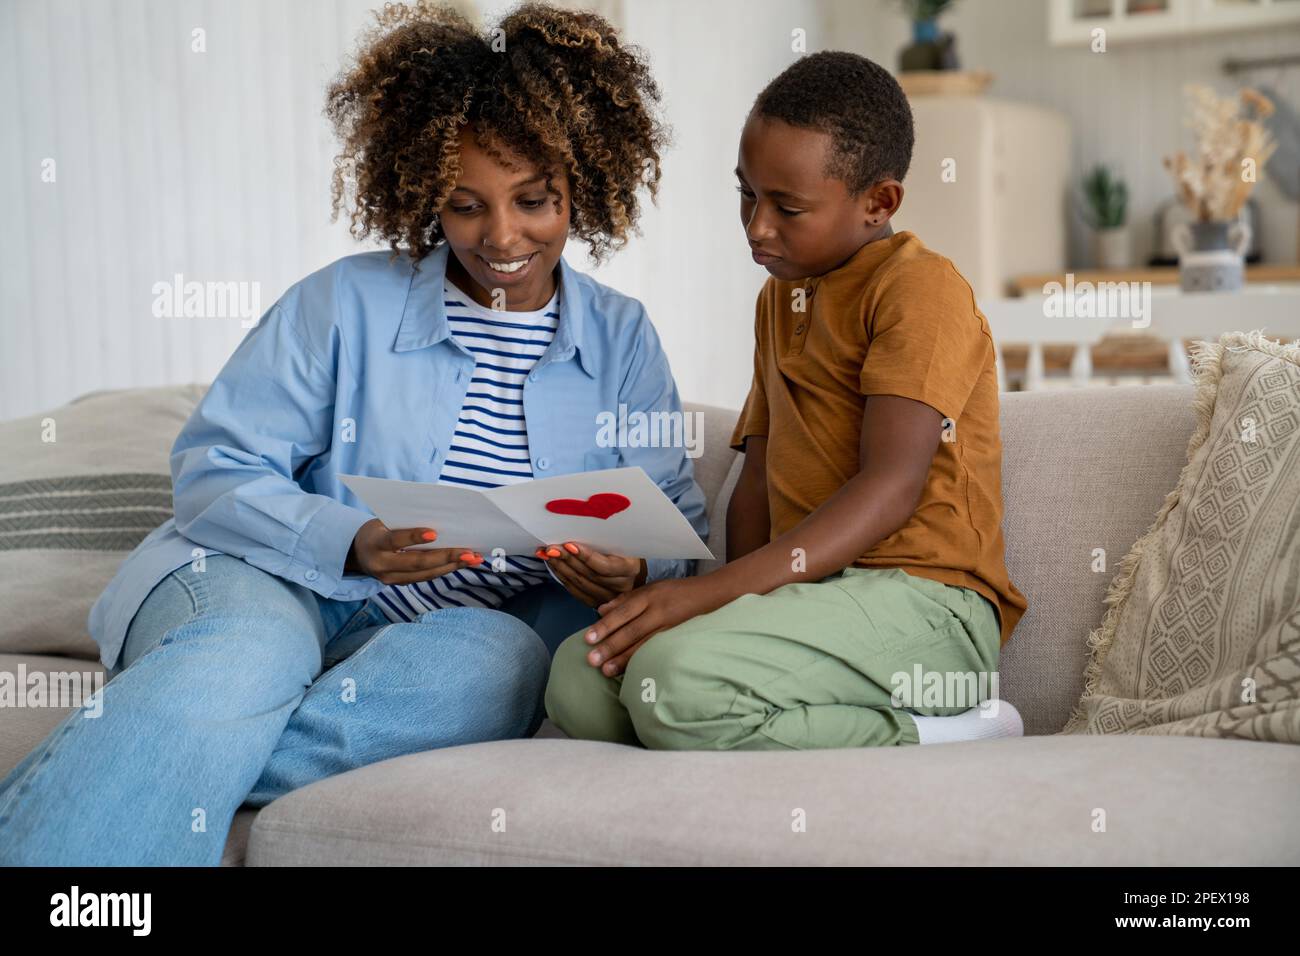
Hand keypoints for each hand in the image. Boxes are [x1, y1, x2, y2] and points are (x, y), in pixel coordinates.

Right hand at [345, 518, 482, 584]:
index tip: (434, 533)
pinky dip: (445, 569)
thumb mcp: (383, 522)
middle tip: (469, 552)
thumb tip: (440, 522)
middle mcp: (381, 565)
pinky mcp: (400, 584)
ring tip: (473, 558)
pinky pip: (425, 577)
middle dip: (446, 557)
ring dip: (452, 566)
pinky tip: (462, 563)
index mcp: (375, 544)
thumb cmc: (377, 530)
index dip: (413, 537)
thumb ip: (405, 523)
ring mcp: (391, 579)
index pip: (395, 540)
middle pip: (416, 563)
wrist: (357, 552)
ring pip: (425, 574)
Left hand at [535, 541, 646, 608]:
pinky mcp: (598, 603)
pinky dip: (563, 578)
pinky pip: (576, 592)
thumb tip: (578, 535)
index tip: (569, 545)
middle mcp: (621, 587)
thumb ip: (605, 542)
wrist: (637, 572)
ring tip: (548, 555)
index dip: (586, 557)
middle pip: (589, 576)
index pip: (606, 567)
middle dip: (567, 560)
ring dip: (561, 568)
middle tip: (552, 548)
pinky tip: (554, 567)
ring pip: (580, 584)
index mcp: (630, 570)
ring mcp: (609, 598)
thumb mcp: (623, 543)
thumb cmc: (628, 552)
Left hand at [581, 576, 723, 676]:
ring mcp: (669, 624)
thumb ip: (625, 599)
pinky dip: (642, 659)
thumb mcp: (650, 588)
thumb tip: (600, 610)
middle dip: (610, 646)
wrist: (711, 593)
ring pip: (643, 643)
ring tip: (606, 671)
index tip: (588, 639)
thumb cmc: (676, 591)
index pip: (623, 612)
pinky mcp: (677, 635)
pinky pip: (657, 649)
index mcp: (648, 595)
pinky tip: (630, 670)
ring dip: (623, 658)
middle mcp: (658, 609)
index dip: (605, 625)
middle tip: (592, 660)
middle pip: (631, 630)